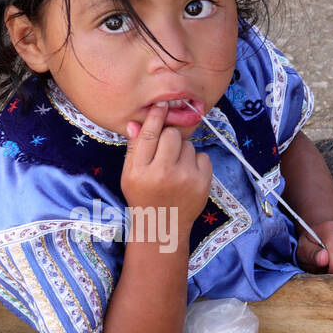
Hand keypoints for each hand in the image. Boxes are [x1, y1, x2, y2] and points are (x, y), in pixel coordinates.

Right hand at [122, 102, 211, 230]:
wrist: (163, 227)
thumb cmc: (143, 197)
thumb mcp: (129, 175)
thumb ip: (133, 149)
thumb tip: (134, 123)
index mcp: (140, 171)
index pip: (149, 135)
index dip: (156, 116)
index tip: (161, 105)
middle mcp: (163, 174)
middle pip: (171, 135)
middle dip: (169, 138)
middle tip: (165, 153)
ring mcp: (185, 179)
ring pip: (188, 145)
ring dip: (182, 151)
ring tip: (175, 169)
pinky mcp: (203, 183)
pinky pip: (202, 156)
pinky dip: (196, 162)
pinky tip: (186, 175)